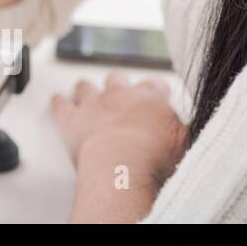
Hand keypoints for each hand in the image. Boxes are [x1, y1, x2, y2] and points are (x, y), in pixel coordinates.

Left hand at [51, 72, 187, 179]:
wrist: (122, 166)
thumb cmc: (157, 157)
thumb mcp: (186, 142)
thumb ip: (184, 131)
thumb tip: (189, 131)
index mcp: (149, 97)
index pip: (154, 85)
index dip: (156, 88)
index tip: (159, 90)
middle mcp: (119, 95)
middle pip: (117, 80)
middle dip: (119, 84)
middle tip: (121, 89)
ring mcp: (92, 105)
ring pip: (86, 87)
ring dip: (87, 89)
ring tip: (86, 90)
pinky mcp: (71, 119)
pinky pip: (61, 105)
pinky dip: (59, 102)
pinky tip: (57, 99)